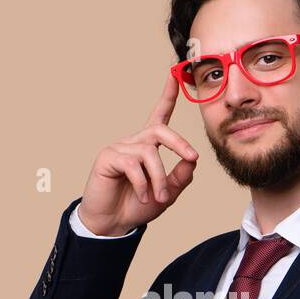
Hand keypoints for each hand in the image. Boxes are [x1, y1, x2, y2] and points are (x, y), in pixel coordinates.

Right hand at [79, 72, 198, 235]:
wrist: (113, 224)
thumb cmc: (137, 206)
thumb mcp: (167, 194)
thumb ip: (181, 177)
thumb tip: (192, 160)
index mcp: (147, 147)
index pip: (159, 116)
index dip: (167, 96)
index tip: (175, 75)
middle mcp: (134, 143)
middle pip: (159, 130)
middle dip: (179, 143)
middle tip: (191, 158)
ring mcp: (119, 149)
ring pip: (149, 153)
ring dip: (159, 177)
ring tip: (159, 198)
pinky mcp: (107, 158)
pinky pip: (132, 164)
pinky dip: (143, 183)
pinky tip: (142, 195)